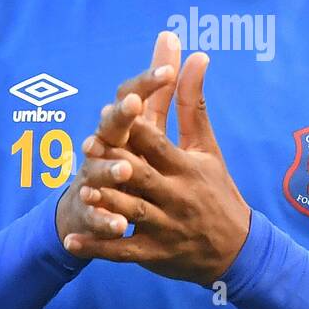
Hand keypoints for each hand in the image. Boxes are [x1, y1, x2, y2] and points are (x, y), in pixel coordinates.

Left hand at [62, 48, 251, 286]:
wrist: (236, 249)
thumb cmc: (217, 190)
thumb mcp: (208, 148)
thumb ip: (193, 103)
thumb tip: (197, 55)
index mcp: (186, 168)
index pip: (159, 143)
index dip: (137, 127)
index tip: (115, 110)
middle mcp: (175, 195)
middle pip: (142, 176)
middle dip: (117, 163)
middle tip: (88, 146)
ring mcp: (164, 227)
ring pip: (132, 213)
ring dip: (106, 204)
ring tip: (80, 193)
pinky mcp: (154, 253)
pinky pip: (122, 252)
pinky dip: (98, 248)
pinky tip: (72, 242)